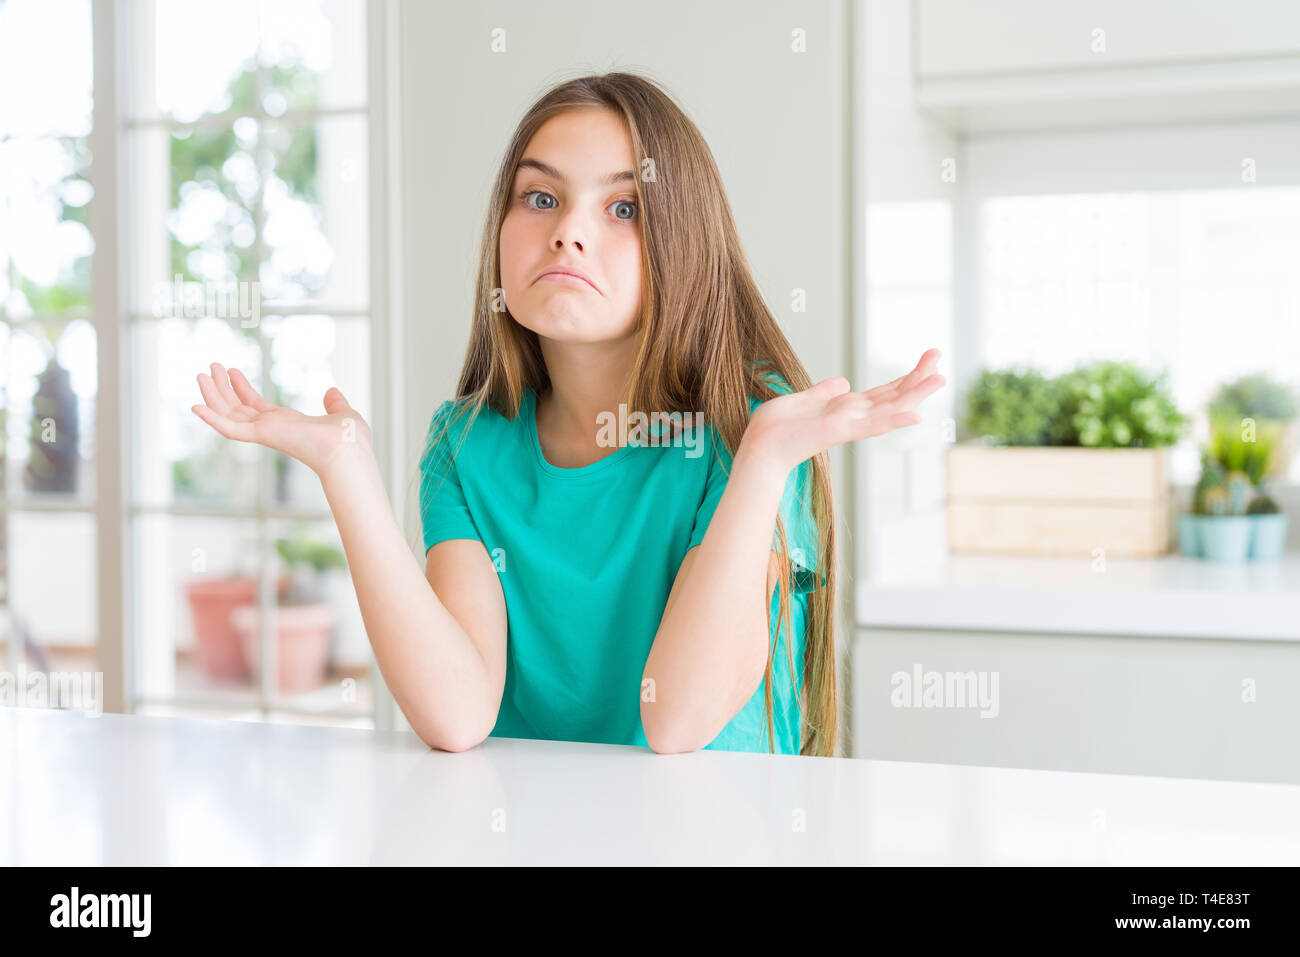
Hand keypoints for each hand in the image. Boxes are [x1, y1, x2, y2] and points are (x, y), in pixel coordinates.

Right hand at [191, 362, 372, 476]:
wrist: (348, 447)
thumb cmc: (349, 438)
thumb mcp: (341, 413)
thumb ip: (335, 403)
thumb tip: (332, 392)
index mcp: (288, 424)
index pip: (257, 407)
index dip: (243, 389)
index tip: (233, 371)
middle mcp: (273, 430)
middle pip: (238, 408)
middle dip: (223, 389)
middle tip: (211, 367)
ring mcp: (265, 433)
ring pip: (229, 415)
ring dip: (213, 396)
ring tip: (202, 374)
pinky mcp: (261, 436)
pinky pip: (230, 428)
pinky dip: (212, 419)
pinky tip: (195, 407)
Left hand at [741, 349, 945, 471]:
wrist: (759, 448)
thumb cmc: (776, 428)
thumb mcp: (804, 400)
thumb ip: (825, 392)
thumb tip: (843, 381)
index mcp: (845, 409)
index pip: (883, 393)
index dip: (905, 378)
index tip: (928, 359)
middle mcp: (852, 417)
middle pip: (893, 396)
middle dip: (917, 377)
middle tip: (939, 354)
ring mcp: (848, 425)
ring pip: (890, 408)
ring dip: (916, 394)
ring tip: (940, 378)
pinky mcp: (839, 430)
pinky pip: (871, 425)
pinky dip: (893, 419)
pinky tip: (915, 414)